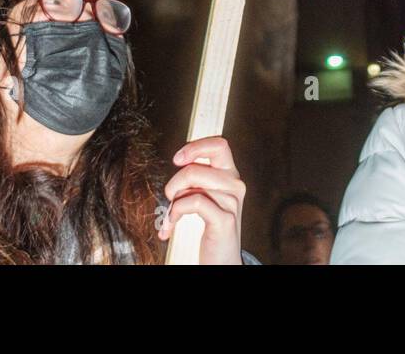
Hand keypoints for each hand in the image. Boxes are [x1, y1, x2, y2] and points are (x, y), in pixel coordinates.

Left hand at [160, 136, 245, 264]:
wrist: (222, 260)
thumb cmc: (210, 226)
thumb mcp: (206, 196)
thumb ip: (198, 178)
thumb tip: (180, 160)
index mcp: (230, 175)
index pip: (219, 144)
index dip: (196, 147)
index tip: (177, 159)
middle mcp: (234, 185)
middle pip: (196, 167)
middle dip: (175, 182)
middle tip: (169, 196)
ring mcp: (232, 202)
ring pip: (193, 184)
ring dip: (173, 201)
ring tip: (170, 215)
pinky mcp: (225, 220)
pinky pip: (194, 202)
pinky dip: (176, 212)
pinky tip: (171, 223)